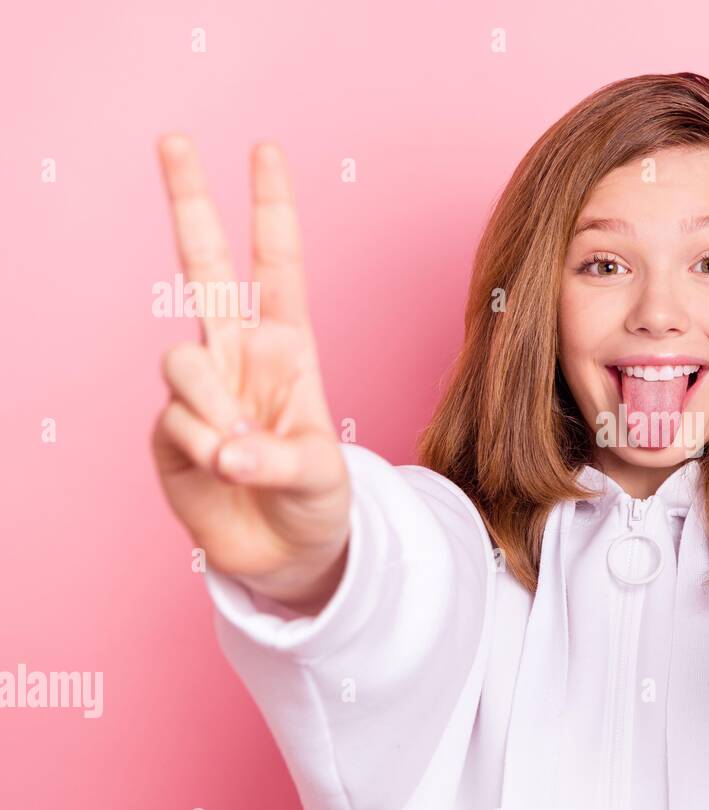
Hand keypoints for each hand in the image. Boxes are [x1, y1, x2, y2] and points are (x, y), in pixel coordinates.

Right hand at [151, 135, 349, 613]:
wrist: (286, 554)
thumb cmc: (318, 502)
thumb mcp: (321, 477)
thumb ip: (279, 460)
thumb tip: (227, 450)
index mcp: (287, 347)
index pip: (276, 266)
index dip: (270, 209)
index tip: (264, 150)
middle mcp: (238, 356)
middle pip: (203, 266)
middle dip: (189, 201)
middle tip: (174, 137)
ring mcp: (200, 390)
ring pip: (180, 358)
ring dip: (210, 404)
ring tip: (240, 451)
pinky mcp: (169, 429)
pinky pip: (175, 420)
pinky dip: (200, 447)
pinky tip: (219, 469)